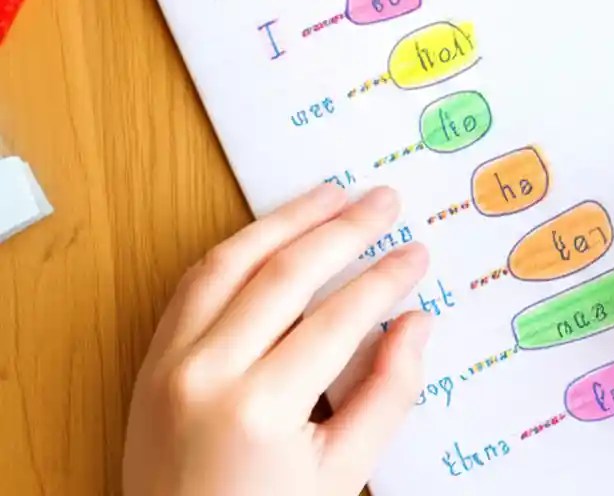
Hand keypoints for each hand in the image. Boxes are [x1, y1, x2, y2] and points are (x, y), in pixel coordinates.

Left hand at [123, 185, 431, 495]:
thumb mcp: (342, 476)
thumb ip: (386, 395)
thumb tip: (413, 324)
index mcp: (259, 409)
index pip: (338, 317)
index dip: (384, 278)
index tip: (416, 254)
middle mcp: (205, 374)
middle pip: (282, 273)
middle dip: (342, 230)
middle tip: (383, 201)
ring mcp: (168, 364)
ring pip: (228, 263)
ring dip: (282, 221)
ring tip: (330, 194)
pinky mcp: (150, 363)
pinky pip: (193, 286)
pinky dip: (236, 250)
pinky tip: (271, 233)